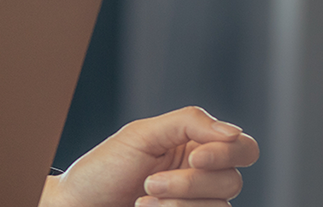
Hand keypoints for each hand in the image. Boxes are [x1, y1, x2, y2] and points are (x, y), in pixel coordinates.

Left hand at [39, 106, 258, 206]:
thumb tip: (233, 131)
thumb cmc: (105, 168)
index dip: (228, 153)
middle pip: (232, 181)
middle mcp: (203, 176)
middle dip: (190, 184)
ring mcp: (197, 203)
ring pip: (219, 206)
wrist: (79, 204)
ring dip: (178, 204)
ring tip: (143, 199)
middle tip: (151, 183)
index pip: (243, 148)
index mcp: (196, 146)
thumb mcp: (142, 135)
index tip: (194, 159)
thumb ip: (188, 123)